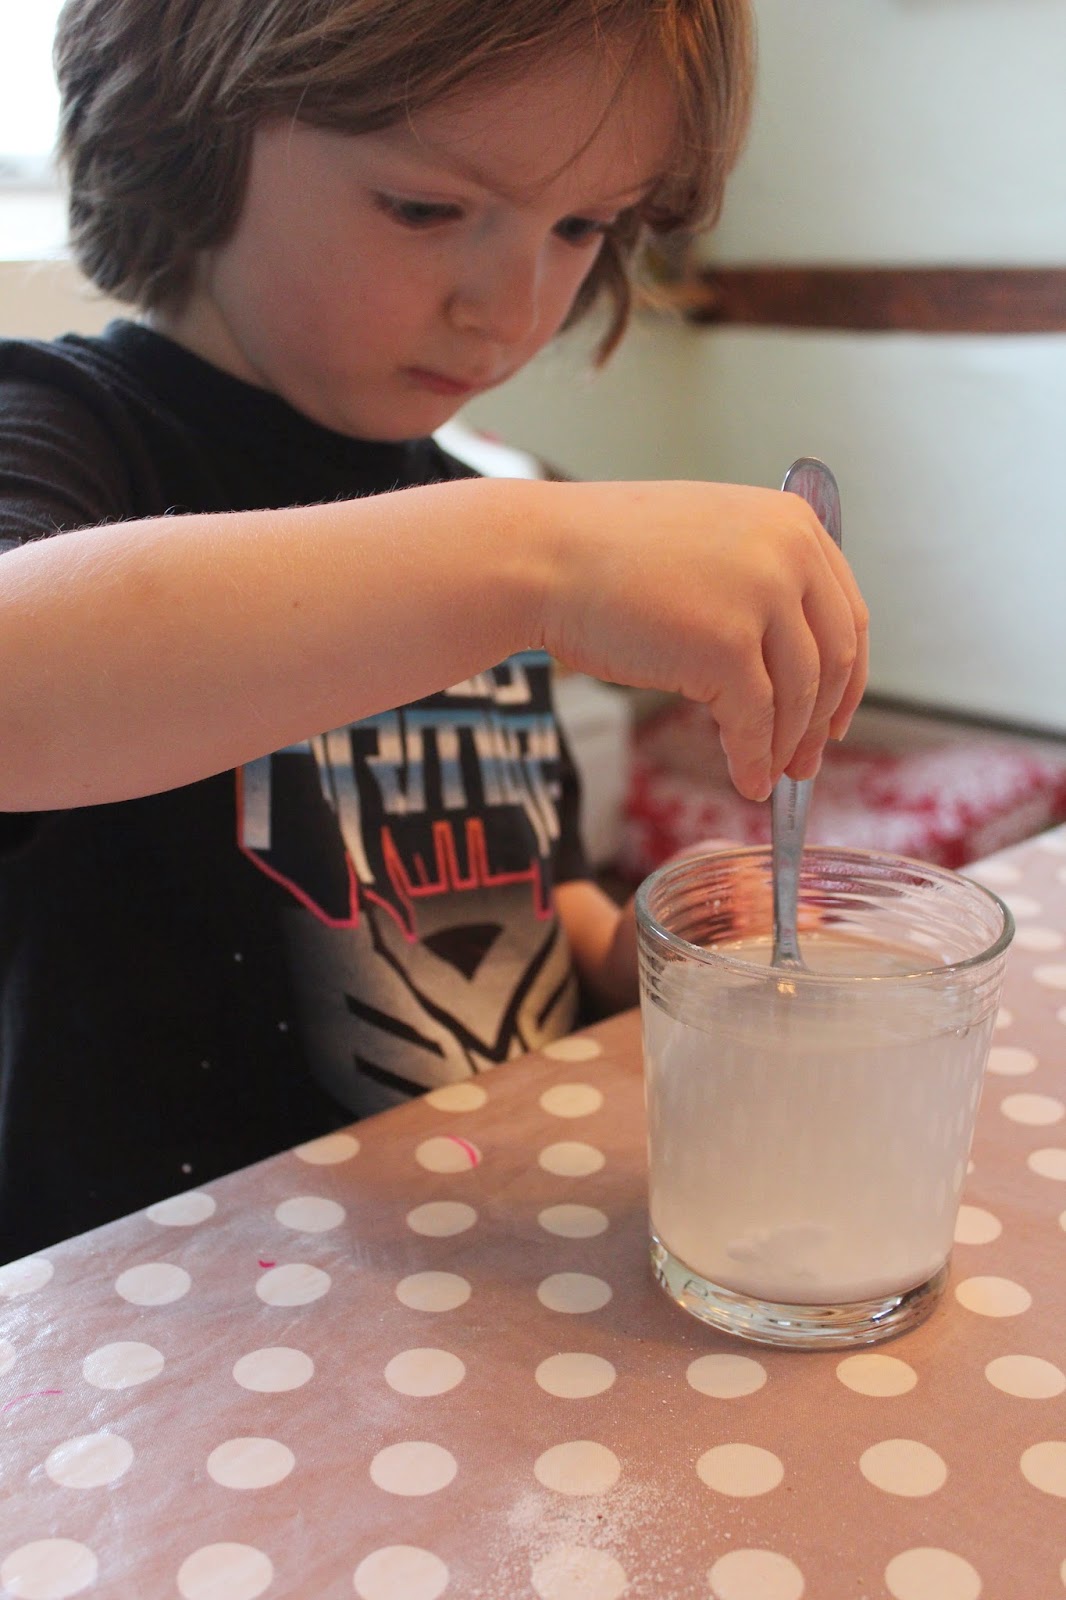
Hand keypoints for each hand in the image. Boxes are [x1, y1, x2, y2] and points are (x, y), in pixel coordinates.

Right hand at [537, 480, 867, 801]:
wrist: (542, 557)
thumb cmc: (607, 555)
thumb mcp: (708, 543)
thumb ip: (759, 578)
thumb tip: (794, 660)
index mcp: (791, 521)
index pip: (847, 613)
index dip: (846, 677)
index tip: (834, 716)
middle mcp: (788, 552)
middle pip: (834, 657)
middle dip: (821, 720)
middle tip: (807, 761)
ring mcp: (760, 597)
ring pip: (798, 694)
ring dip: (786, 746)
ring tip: (770, 776)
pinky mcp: (726, 646)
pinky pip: (754, 720)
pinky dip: (754, 758)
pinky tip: (747, 779)